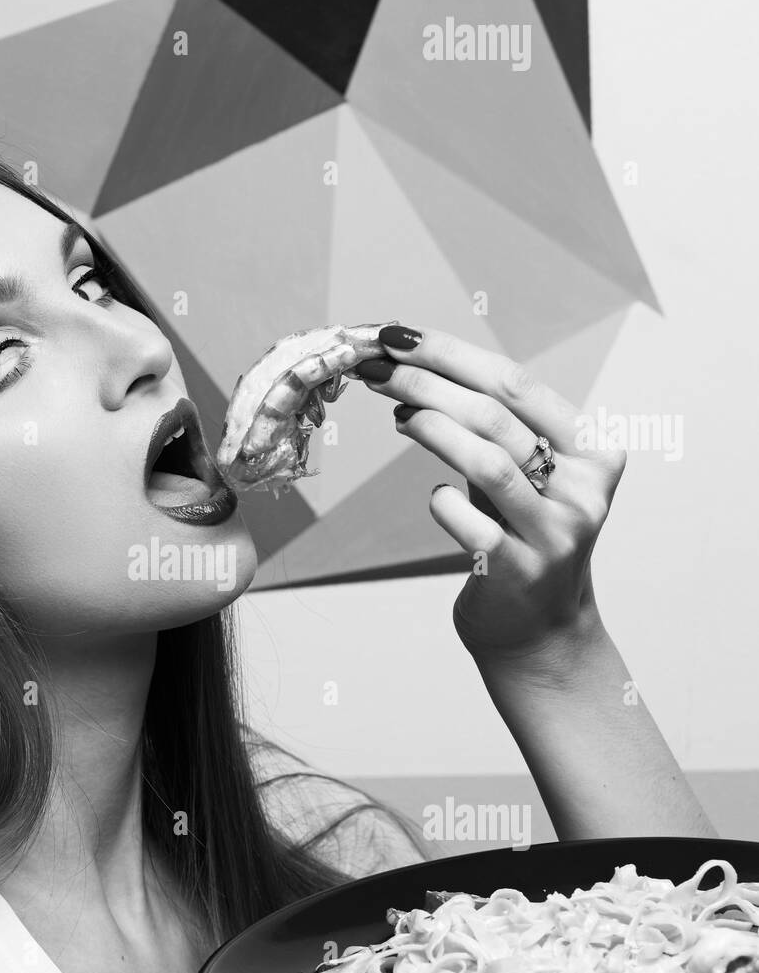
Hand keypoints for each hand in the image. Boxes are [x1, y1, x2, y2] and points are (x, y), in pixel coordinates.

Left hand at [353, 325, 627, 660]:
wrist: (541, 635)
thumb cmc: (524, 541)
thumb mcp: (529, 479)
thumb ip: (496, 431)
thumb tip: (415, 369)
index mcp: (594, 452)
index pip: (517, 384)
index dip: (452, 354)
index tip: (400, 337)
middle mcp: (583, 490)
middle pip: (497, 415)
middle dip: (428, 382)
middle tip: (379, 369)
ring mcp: (556, 533)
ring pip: (488, 460)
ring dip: (431, 427)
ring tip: (398, 413)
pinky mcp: (521, 572)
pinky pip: (471, 522)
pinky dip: (442, 502)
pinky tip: (433, 497)